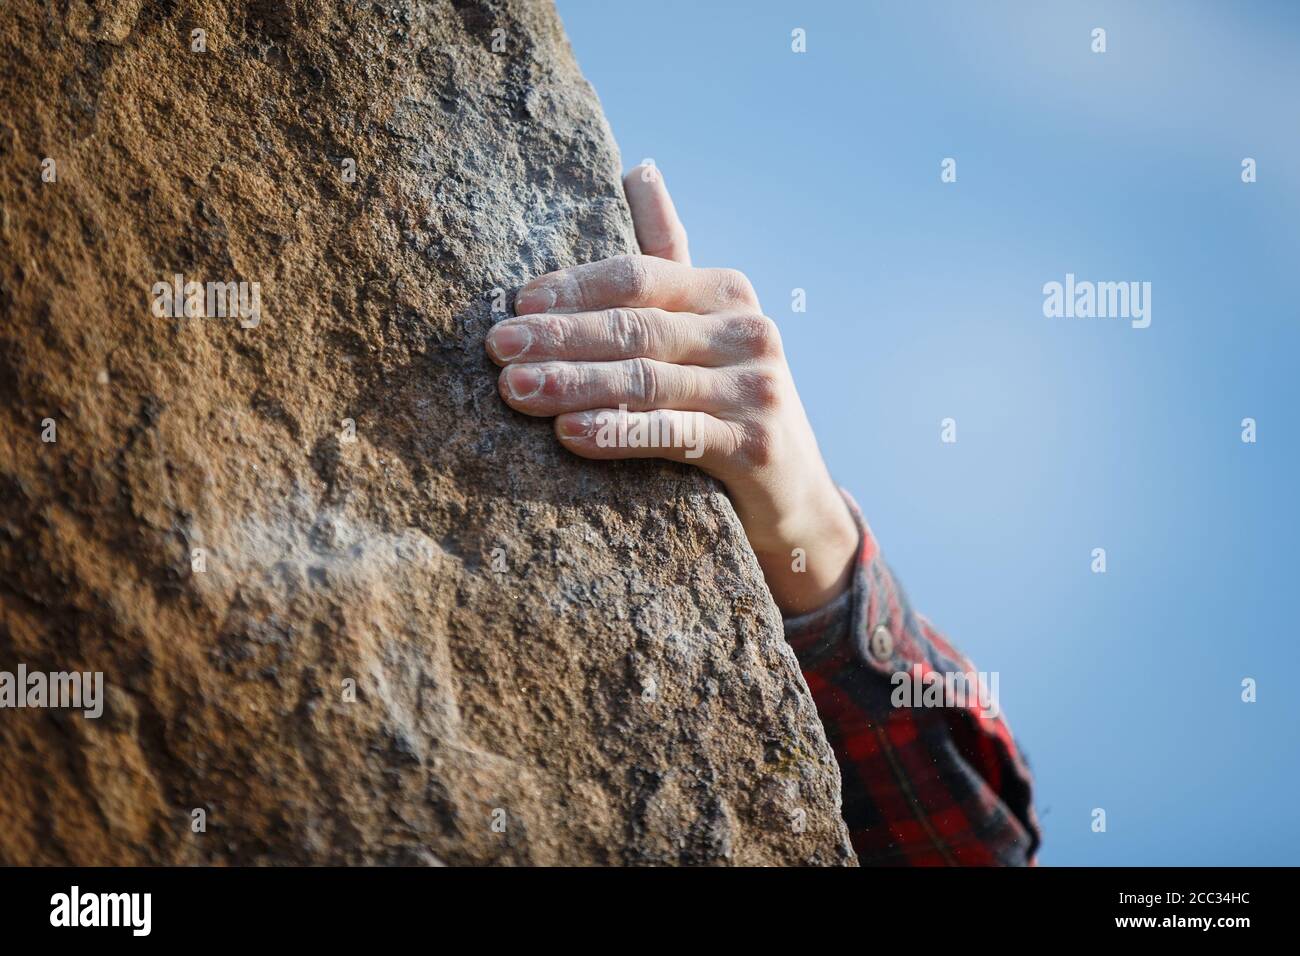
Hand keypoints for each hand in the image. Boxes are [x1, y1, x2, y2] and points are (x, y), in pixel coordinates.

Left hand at [486, 165, 857, 614]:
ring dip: (574, 384)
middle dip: (560, 337)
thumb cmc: (727, 400)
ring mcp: (756, 389)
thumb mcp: (704, 325)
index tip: (517, 305)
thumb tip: (639, 167)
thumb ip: (670, 254)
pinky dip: (618, 432)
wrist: (793, 491)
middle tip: (496, 349)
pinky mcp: (754, 445)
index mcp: (726, 292)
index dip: (574, 288)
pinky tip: (570, 435)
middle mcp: (748, 331)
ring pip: (646, 380)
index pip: (639, 276)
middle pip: (636, 327)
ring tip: (515, 391)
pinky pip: (671, 433)